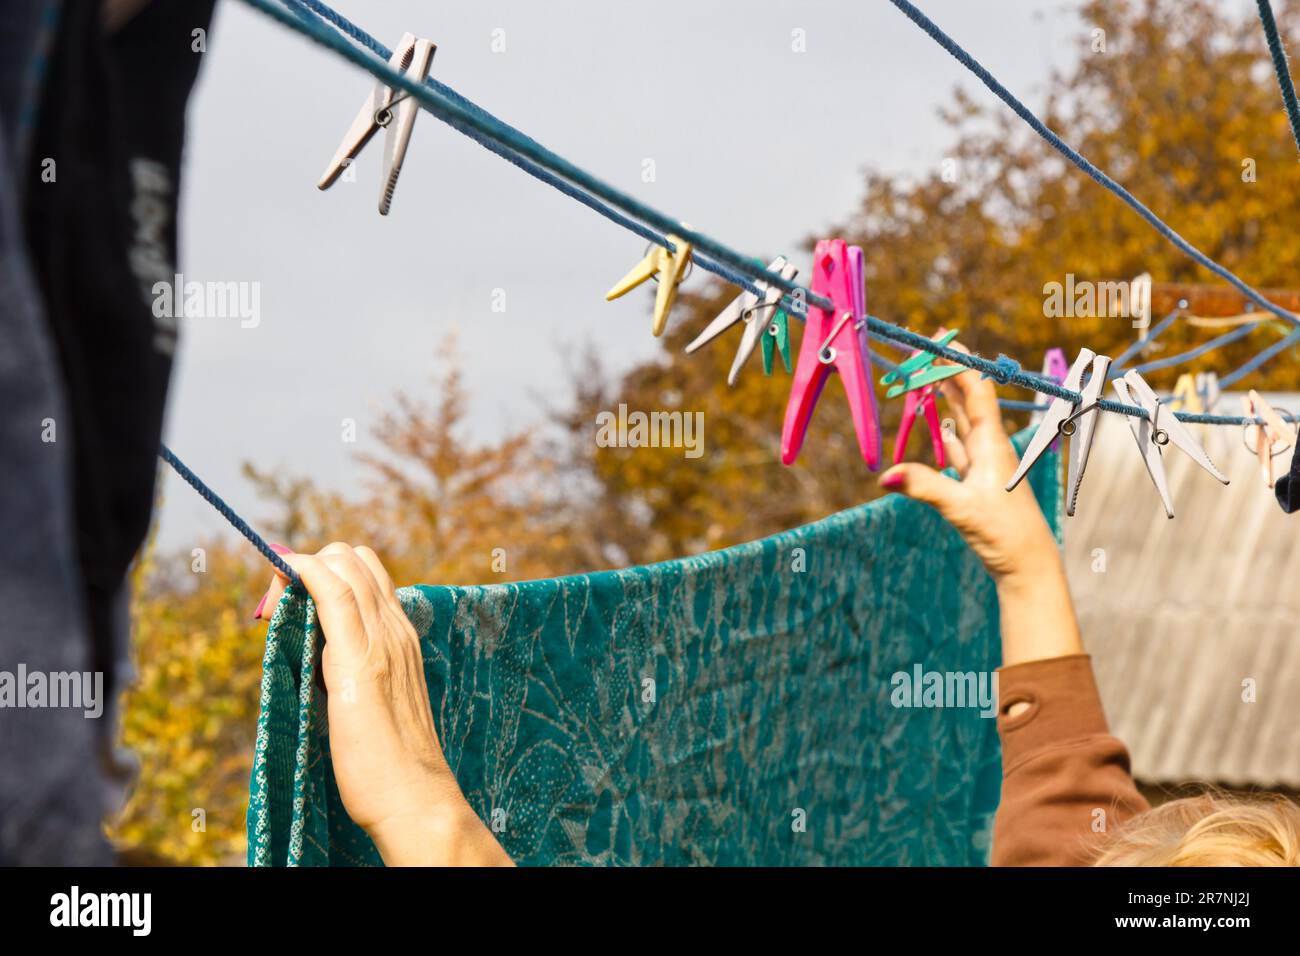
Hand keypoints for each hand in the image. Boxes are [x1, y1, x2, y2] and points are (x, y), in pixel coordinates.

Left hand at [255, 543, 512, 865]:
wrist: (414, 794)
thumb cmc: (388, 760)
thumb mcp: (372, 699)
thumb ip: (349, 670)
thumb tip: (313, 657)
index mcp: (400, 636)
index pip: (365, 574)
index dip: (322, 571)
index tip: (287, 598)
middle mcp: (395, 628)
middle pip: (352, 558)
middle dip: (308, 564)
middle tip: (277, 602)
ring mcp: (381, 639)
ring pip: (343, 564)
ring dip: (300, 567)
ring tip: (275, 602)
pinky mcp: (360, 658)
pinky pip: (333, 592)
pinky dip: (303, 573)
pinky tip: (284, 577)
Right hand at [877, 352, 1083, 667]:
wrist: (1026, 565)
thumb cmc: (1005, 533)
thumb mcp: (962, 508)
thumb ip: (924, 487)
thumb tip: (885, 476)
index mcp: (992, 443)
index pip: (974, 390)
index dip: (957, 363)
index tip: (936, 341)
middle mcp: (989, 447)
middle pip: (966, 399)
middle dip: (945, 375)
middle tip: (921, 353)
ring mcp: (984, 464)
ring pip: (961, 422)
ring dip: (943, 400)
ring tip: (926, 380)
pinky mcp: (977, 482)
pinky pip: (958, 448)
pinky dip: (945, 433)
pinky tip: (940, 427)